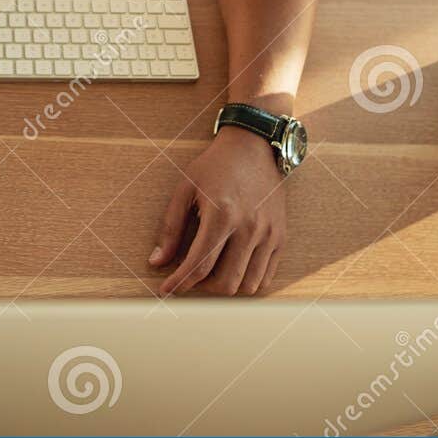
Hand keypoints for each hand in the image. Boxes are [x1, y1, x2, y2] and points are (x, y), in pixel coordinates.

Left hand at [148, 127, 285, 295]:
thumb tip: (156, 262)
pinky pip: (266, 276)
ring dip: (226, 287)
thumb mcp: (184, 189)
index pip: (199, 265)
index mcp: (222, 215)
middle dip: (201, 288)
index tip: (166, 290)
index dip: (179, 283)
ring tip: (210, 274)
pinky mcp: (281, 237)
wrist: (254, 146)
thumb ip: (170, 228)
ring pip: (248, 285)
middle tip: (188, 277)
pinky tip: (232, 268)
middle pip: (225, 282)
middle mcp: (249, 228)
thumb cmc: (215, 166)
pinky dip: (247, 281)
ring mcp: (269, 234)